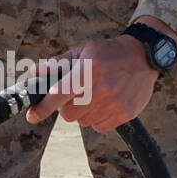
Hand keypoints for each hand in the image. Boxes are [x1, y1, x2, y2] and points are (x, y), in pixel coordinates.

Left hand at [24, 35, 159, 132]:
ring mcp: (115, 103)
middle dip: (66, 108)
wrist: (144, 56)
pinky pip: (99, 126)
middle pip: (69, 115)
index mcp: (88, 71)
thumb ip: (59, 63)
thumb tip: (36, 72)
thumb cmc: (110, 53)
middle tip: (74, 97)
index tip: (32, 116)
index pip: (58, 95)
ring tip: (93, 96)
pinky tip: (105, 103)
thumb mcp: (84, 51)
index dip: (42, 108)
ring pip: (83, 122)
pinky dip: (97, 119)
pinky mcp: (125, 113)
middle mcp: (101, 89)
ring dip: (83, 113)